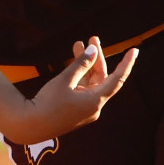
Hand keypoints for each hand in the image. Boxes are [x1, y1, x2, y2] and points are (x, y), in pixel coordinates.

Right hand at [0, 36, 137, 144]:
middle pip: (101, 78)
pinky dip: (80, 76)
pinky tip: (74, 61)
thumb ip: (81, 64)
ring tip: (78, 44)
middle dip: (96, 58)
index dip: (126, 64)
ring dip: (86, 65)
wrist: (30, 126)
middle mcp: (94, 107)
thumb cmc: (47, 103)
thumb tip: (93, 50)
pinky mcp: (76, 111)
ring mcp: (85, 110)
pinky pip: (83, 90)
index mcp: (95, 101)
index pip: (117, 79)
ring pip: (91, 83)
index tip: (134, 50)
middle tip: (92, 38)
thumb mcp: (64, 80)